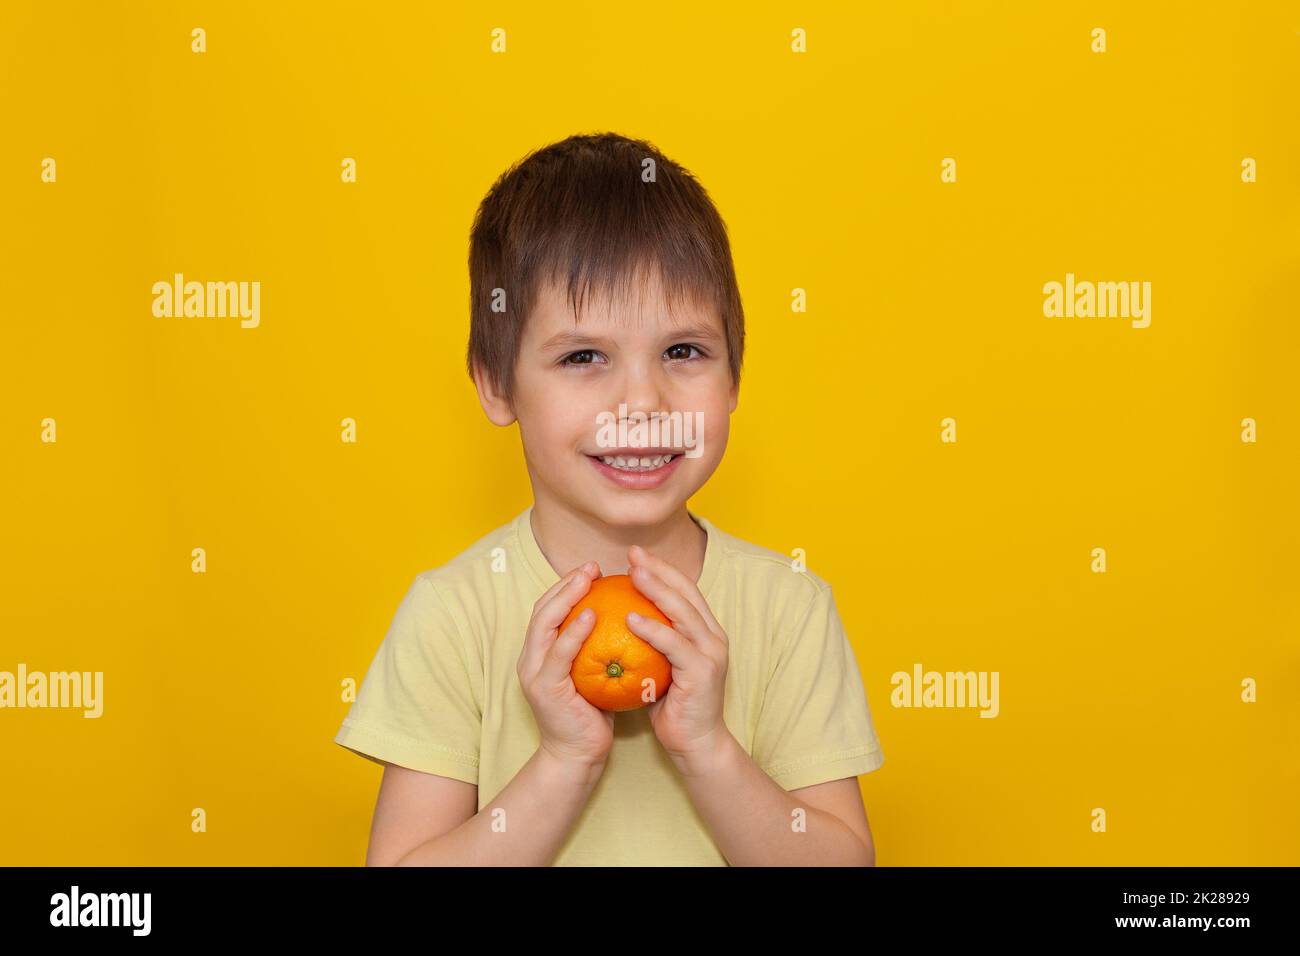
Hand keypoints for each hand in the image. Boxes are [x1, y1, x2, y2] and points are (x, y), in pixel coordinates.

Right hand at [516, 561, 614, 771]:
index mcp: (540, 654)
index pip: (548, 609)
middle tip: (591, 566)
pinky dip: (574, 631)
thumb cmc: (593, 715)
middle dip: (565, 583)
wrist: (578, 757)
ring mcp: (534, 673)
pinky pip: (559, 654)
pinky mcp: (544, 688)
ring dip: (566, 598)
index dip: (567, 586)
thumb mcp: (594, 674)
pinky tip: (593, 615)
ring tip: (589, 580)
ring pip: (544, 625)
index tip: (592, 569)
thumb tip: (626, 617)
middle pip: (542, 609)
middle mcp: (530, 659)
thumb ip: (598, 648)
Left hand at [624, 545, 732, 775]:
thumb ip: (650, 643)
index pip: (685, 590)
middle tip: (632, 554)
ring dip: (656, 590)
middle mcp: (713, 637)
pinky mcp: (702, 671)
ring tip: (632, 574)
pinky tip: (629, 617)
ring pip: (682, 612)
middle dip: (658, 570)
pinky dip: (653, 629)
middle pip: (686, 593)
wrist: (697, 744)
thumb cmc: (673, 707)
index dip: (662, 569)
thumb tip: (616, 620)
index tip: (636, 555)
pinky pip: (673, 644)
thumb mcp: (660, 666)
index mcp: (706, 632)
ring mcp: (711, 653)